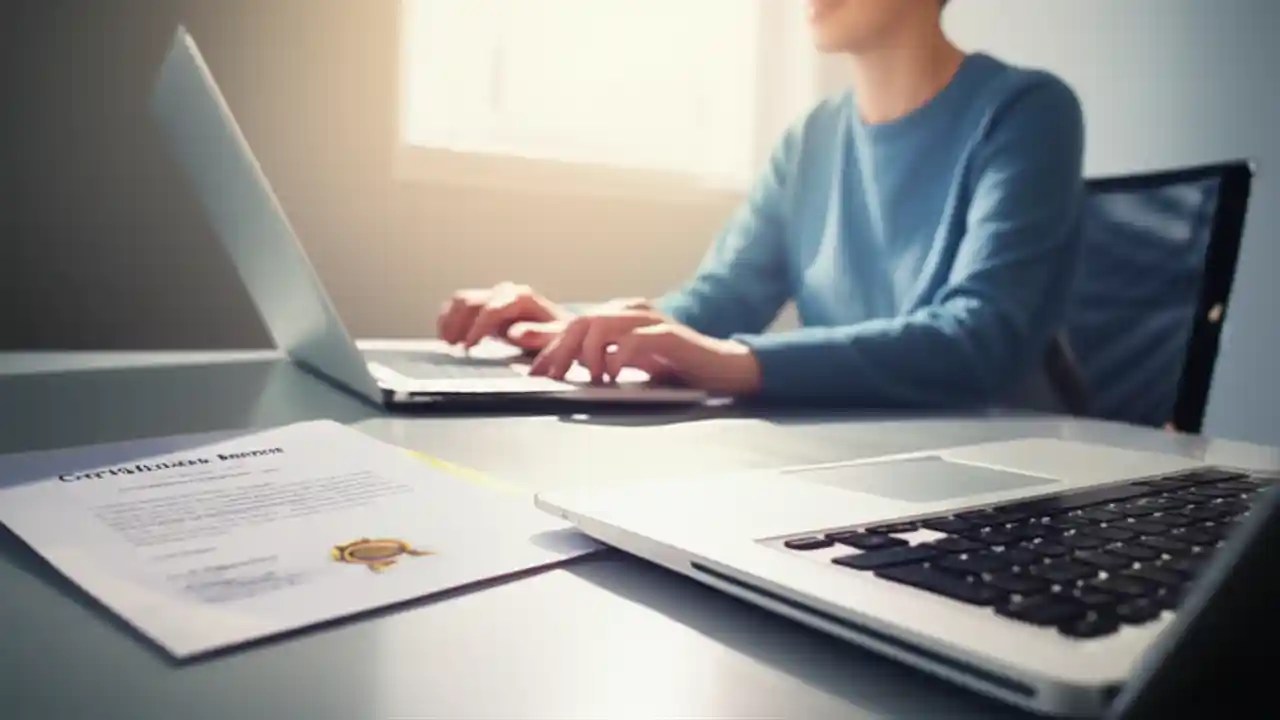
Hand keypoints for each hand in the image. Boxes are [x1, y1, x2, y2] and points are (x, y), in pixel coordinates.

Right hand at [436, 283, 570, 351]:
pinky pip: (459, 308)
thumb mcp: (557, 338)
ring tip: (447, 345)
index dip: (478, 328)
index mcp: (522, 299)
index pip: (492, 308)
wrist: (561, 334)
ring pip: (461, 302)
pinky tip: (446, 339)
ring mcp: (493, 299)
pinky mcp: (485, 309)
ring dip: (450, 322)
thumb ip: (538, 335)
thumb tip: (515, 333)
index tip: (469, 347)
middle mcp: (505, 294)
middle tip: (453, 349)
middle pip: (471, 301)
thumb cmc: (560, 337)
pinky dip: (449, 322)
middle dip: (459, 325)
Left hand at [529, 311, 762, 394]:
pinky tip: (613, 376)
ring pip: (602, 324)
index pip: (572, 327)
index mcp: (617, 319)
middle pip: (580, 323)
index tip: (533, 374)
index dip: (548, 348)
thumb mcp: (628, 366)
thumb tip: (561, 373)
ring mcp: (650, 320)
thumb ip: (598, 363)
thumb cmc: (674, 369)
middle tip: (550, 378)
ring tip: (588, 379)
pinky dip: (617, 356)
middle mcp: (630, 313)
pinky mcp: (670, 334)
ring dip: (587, 353)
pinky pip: (634, 338)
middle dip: (559, 350)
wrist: (721, 370)